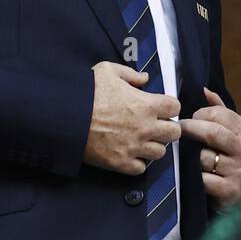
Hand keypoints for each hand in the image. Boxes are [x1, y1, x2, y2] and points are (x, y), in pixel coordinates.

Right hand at [84, 61, 181, 175]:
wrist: (65, 116)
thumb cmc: (86, 92)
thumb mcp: (107, 71)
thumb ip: (130, 74)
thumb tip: (144, 79)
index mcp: (146, 104)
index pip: (175, 107)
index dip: (169, 107)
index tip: (160, 108)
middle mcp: (144, 127)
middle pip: (174, 133)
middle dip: (167, 128)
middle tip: (155, 126)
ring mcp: (133, 147)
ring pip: (160, 153)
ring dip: (153, 146)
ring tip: (142, 141)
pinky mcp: (120, 162)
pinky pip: (140, 168)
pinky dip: (137, 163)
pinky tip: (129, 153)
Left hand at [180, 87, 240, 208]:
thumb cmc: (233, 156)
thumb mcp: (232, 132)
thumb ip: (220, 110)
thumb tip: (205, 90)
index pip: (219, 114)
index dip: (200, 114)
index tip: (191, 118)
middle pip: (212, 132)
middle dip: (191, 128)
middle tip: (180, 130)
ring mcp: (236, 169)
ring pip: (204, 157)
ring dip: (192, 157)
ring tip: (190, 156)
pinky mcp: (228, 189)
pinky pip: (203, 179)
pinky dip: (195, 176)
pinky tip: (195, 174)